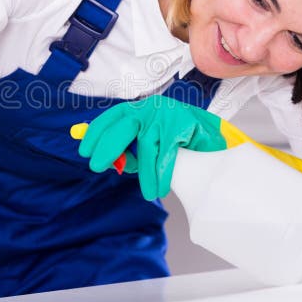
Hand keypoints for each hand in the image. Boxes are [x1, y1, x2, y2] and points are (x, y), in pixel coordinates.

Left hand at [78, 95, 227, 199]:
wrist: (217, 138)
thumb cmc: (179, 142)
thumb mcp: (152, 143)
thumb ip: (131, 151)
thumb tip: (113, 163)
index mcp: (141, 110)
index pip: (113, 117)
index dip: (96, 132)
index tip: (84, 150)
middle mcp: (152, 109)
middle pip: (124, 126)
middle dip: (107, 146)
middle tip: (96, 166)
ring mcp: (167, 115)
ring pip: (147, 145)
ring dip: (146, 173)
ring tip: (149, 192)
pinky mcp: (182, 125)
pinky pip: (166, 154)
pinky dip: (161, 174)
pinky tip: (160, 186)